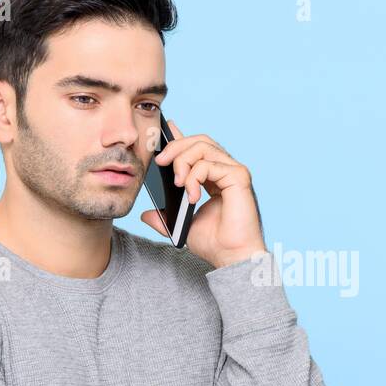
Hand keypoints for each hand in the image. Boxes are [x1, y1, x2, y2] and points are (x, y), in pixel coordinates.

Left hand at [140, 120, 267, 268]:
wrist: (231, 257)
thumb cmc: (215, 243)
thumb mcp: (181, 225)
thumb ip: (165, 216)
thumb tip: (146, 214)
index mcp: (215, 177)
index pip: (198, 149)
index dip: (181, 137)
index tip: (165, 128)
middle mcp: (226, 170)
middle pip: (200, 141)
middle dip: (176, 147)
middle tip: (160, 162)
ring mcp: (234, 171)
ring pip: (203, 147)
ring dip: (183, 161)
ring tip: (177, 183)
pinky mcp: (239, 177)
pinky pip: (209, 164)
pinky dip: (195, 176)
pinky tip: (192, 195)